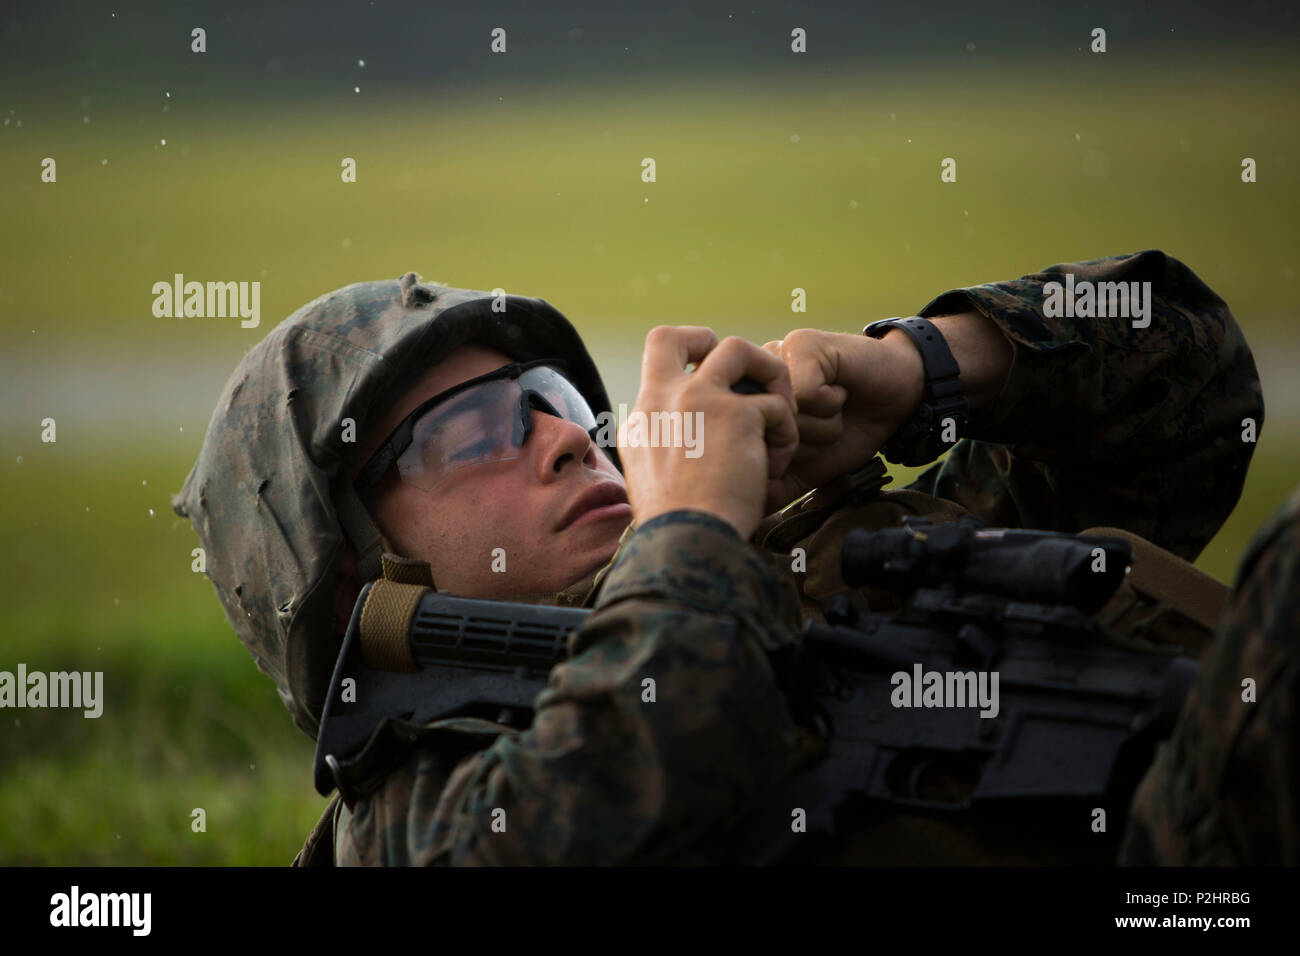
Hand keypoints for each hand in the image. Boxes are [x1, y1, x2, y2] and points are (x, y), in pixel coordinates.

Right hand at [621, 326, 798, 539]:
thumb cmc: (675, 526)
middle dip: (720, 344)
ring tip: (779, 414)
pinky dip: (786, 435)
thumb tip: (681, 444)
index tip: (705, 365)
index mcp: (642, 416)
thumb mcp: (649, 478)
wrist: (686, 542)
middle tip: (750, 377)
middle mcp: (663, 397)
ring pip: (740, 349)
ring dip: (767, 374)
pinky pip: (776, 407)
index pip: (656, 353)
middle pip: (686, 335)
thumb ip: (662, 447)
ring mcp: (699, 399)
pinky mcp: (737, 414)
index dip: (686, 349)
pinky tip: (778, 468)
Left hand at [761, 328, 923, 510]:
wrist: (898, 399)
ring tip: (835, 409)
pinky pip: (805, 392)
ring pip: (786, 413)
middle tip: (825, 427)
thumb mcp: (811, 467)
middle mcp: (755, 380)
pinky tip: (841, 391)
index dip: (787, 458)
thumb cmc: (852, 430)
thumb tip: (754, 505)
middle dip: (806, 443)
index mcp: (750, 406)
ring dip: (822, 423)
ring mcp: (776, 357)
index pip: (751, 446)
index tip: (810, 447)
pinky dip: (831, 403)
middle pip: (767, 432)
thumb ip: (781, 486)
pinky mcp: (801, 343)